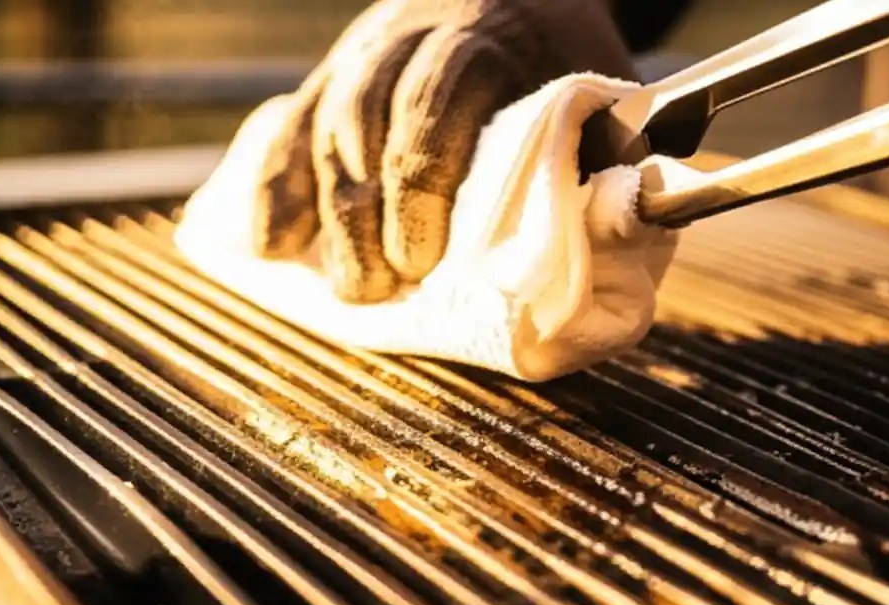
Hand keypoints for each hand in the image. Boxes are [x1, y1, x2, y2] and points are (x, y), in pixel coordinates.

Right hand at [249, 0, 638, 301]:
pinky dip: (275, 186)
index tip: (422, 259)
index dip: (419, 181)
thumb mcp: (610, 97)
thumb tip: (617, 225)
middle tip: (379, 289)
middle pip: (366, 115)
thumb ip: (613, 155)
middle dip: (365, 213)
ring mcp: (364, 51)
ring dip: (327, 213)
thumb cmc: (571, 65)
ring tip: (350, 289)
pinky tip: (270, 246)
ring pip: (324, 123)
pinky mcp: (332, 76)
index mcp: (486, 33)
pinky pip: (289, 126)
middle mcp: (410, 31)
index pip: (437, 97)